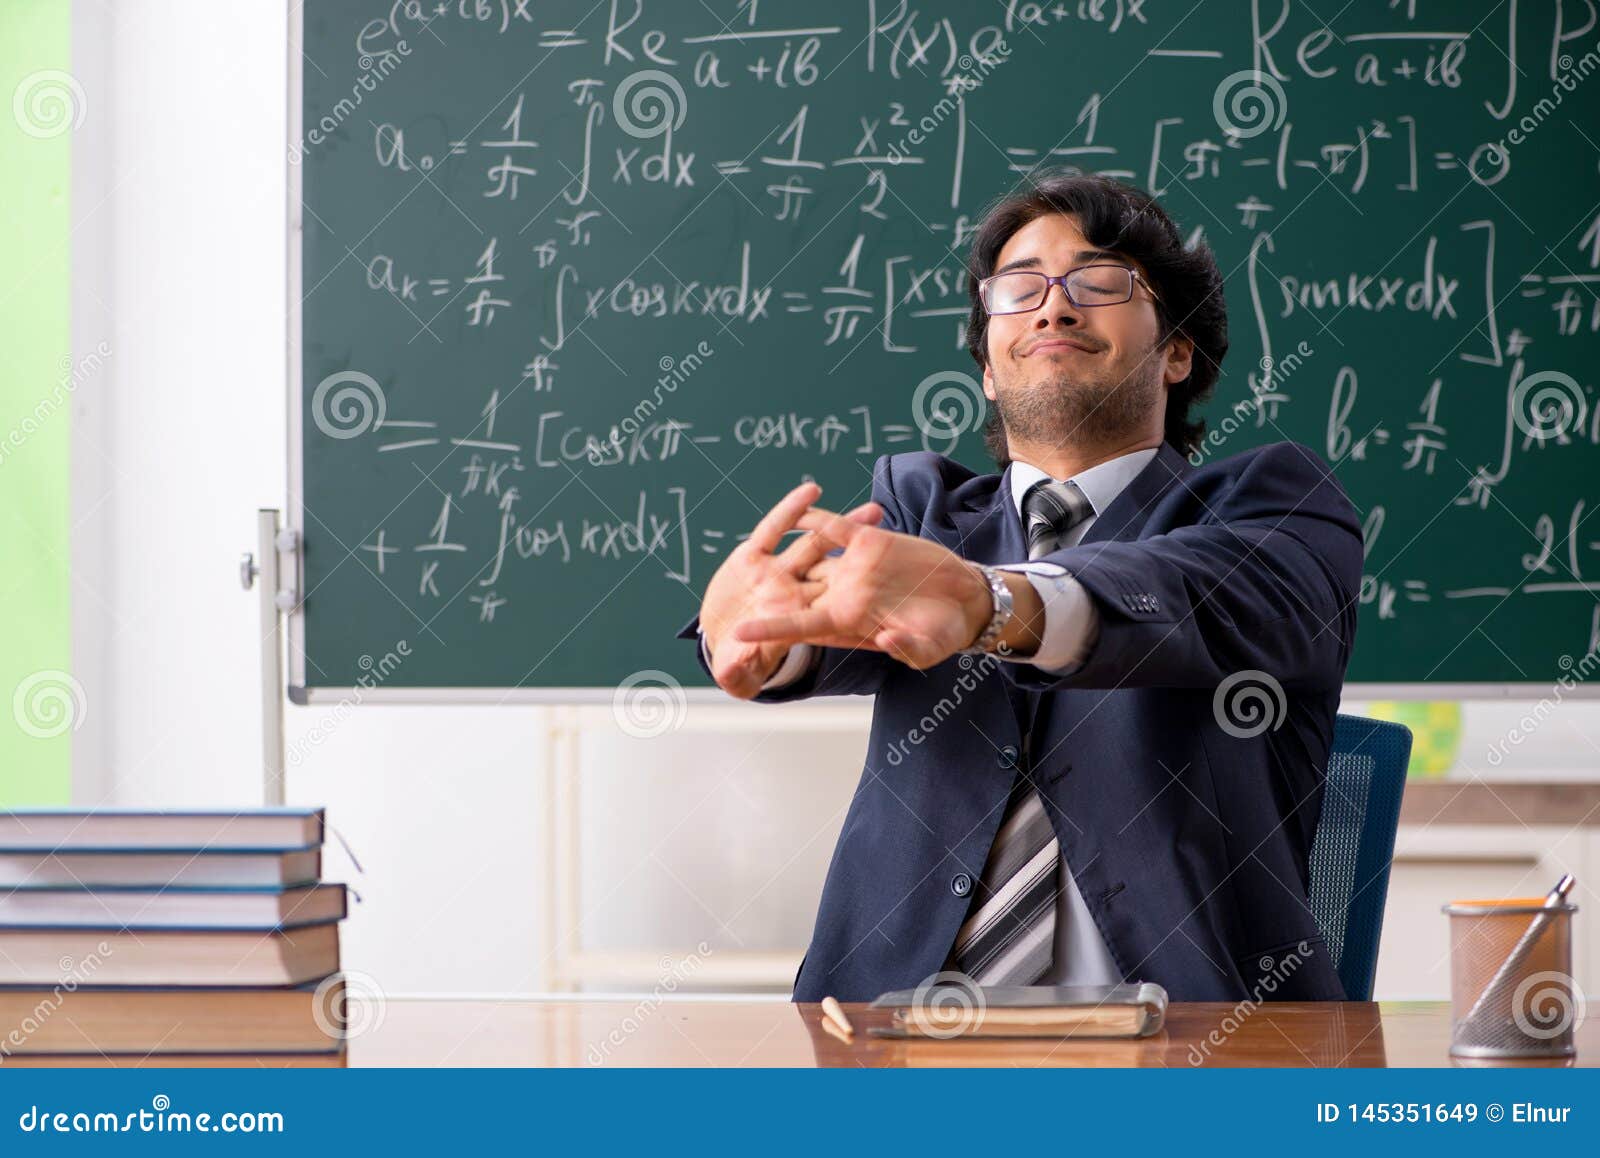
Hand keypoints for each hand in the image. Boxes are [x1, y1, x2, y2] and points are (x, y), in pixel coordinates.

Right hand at [699, 481, 883, 698]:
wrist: (712, 637)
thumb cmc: (728, 663)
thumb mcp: (733, 672)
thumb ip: (742, 669)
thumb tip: (747, 669)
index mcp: (800, 621)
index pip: (842, 610)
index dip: (873, 605)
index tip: (903, 597)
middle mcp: (795, 593)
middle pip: (845, 572)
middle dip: (876, 560)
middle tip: (911, 548)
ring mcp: (775, 573)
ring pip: (817, 544)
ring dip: (847, 527)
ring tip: (876, 511)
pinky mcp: (748, 556)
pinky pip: (774, 528)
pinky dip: (791, 511)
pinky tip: (809, 492)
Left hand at [732, 504, 996, 669]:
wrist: (964, 600)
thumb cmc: (943, 634)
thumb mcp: (928, 647)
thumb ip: (905, 648)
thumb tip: (885, 640)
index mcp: (848, 623)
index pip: (800, 627)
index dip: (770, 631)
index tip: (738, 635)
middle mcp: (842, 595)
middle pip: (793, 593)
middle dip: (761, 594)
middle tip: (720, 596)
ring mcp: (852, 567)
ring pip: (809, 557)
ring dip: (783, 552)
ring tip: (746, 544)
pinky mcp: (870, 542)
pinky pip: (836, 528)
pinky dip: (818, 518)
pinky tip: (797, 506)